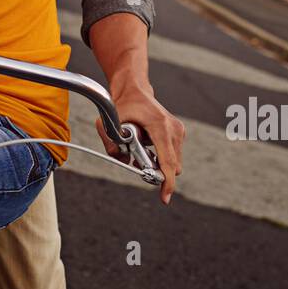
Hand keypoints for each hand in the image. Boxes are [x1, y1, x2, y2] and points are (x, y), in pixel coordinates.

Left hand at [95, 85, 185, 204]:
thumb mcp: (108, 122)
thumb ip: (110, 143)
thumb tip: (122, 161)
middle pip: (172, 166)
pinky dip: (160, 157)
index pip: (167, 160)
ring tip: (138, 150)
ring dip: (158, 164)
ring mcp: (178, 130)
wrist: (135, 90)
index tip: (165, 198)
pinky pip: (172, 155)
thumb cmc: (122, 105)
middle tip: (137, 164)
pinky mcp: (179, 132)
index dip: (166, 182)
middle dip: (157, 172)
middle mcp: (173, 128)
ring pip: (173, 162)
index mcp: (159, 126)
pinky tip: (146, 146)